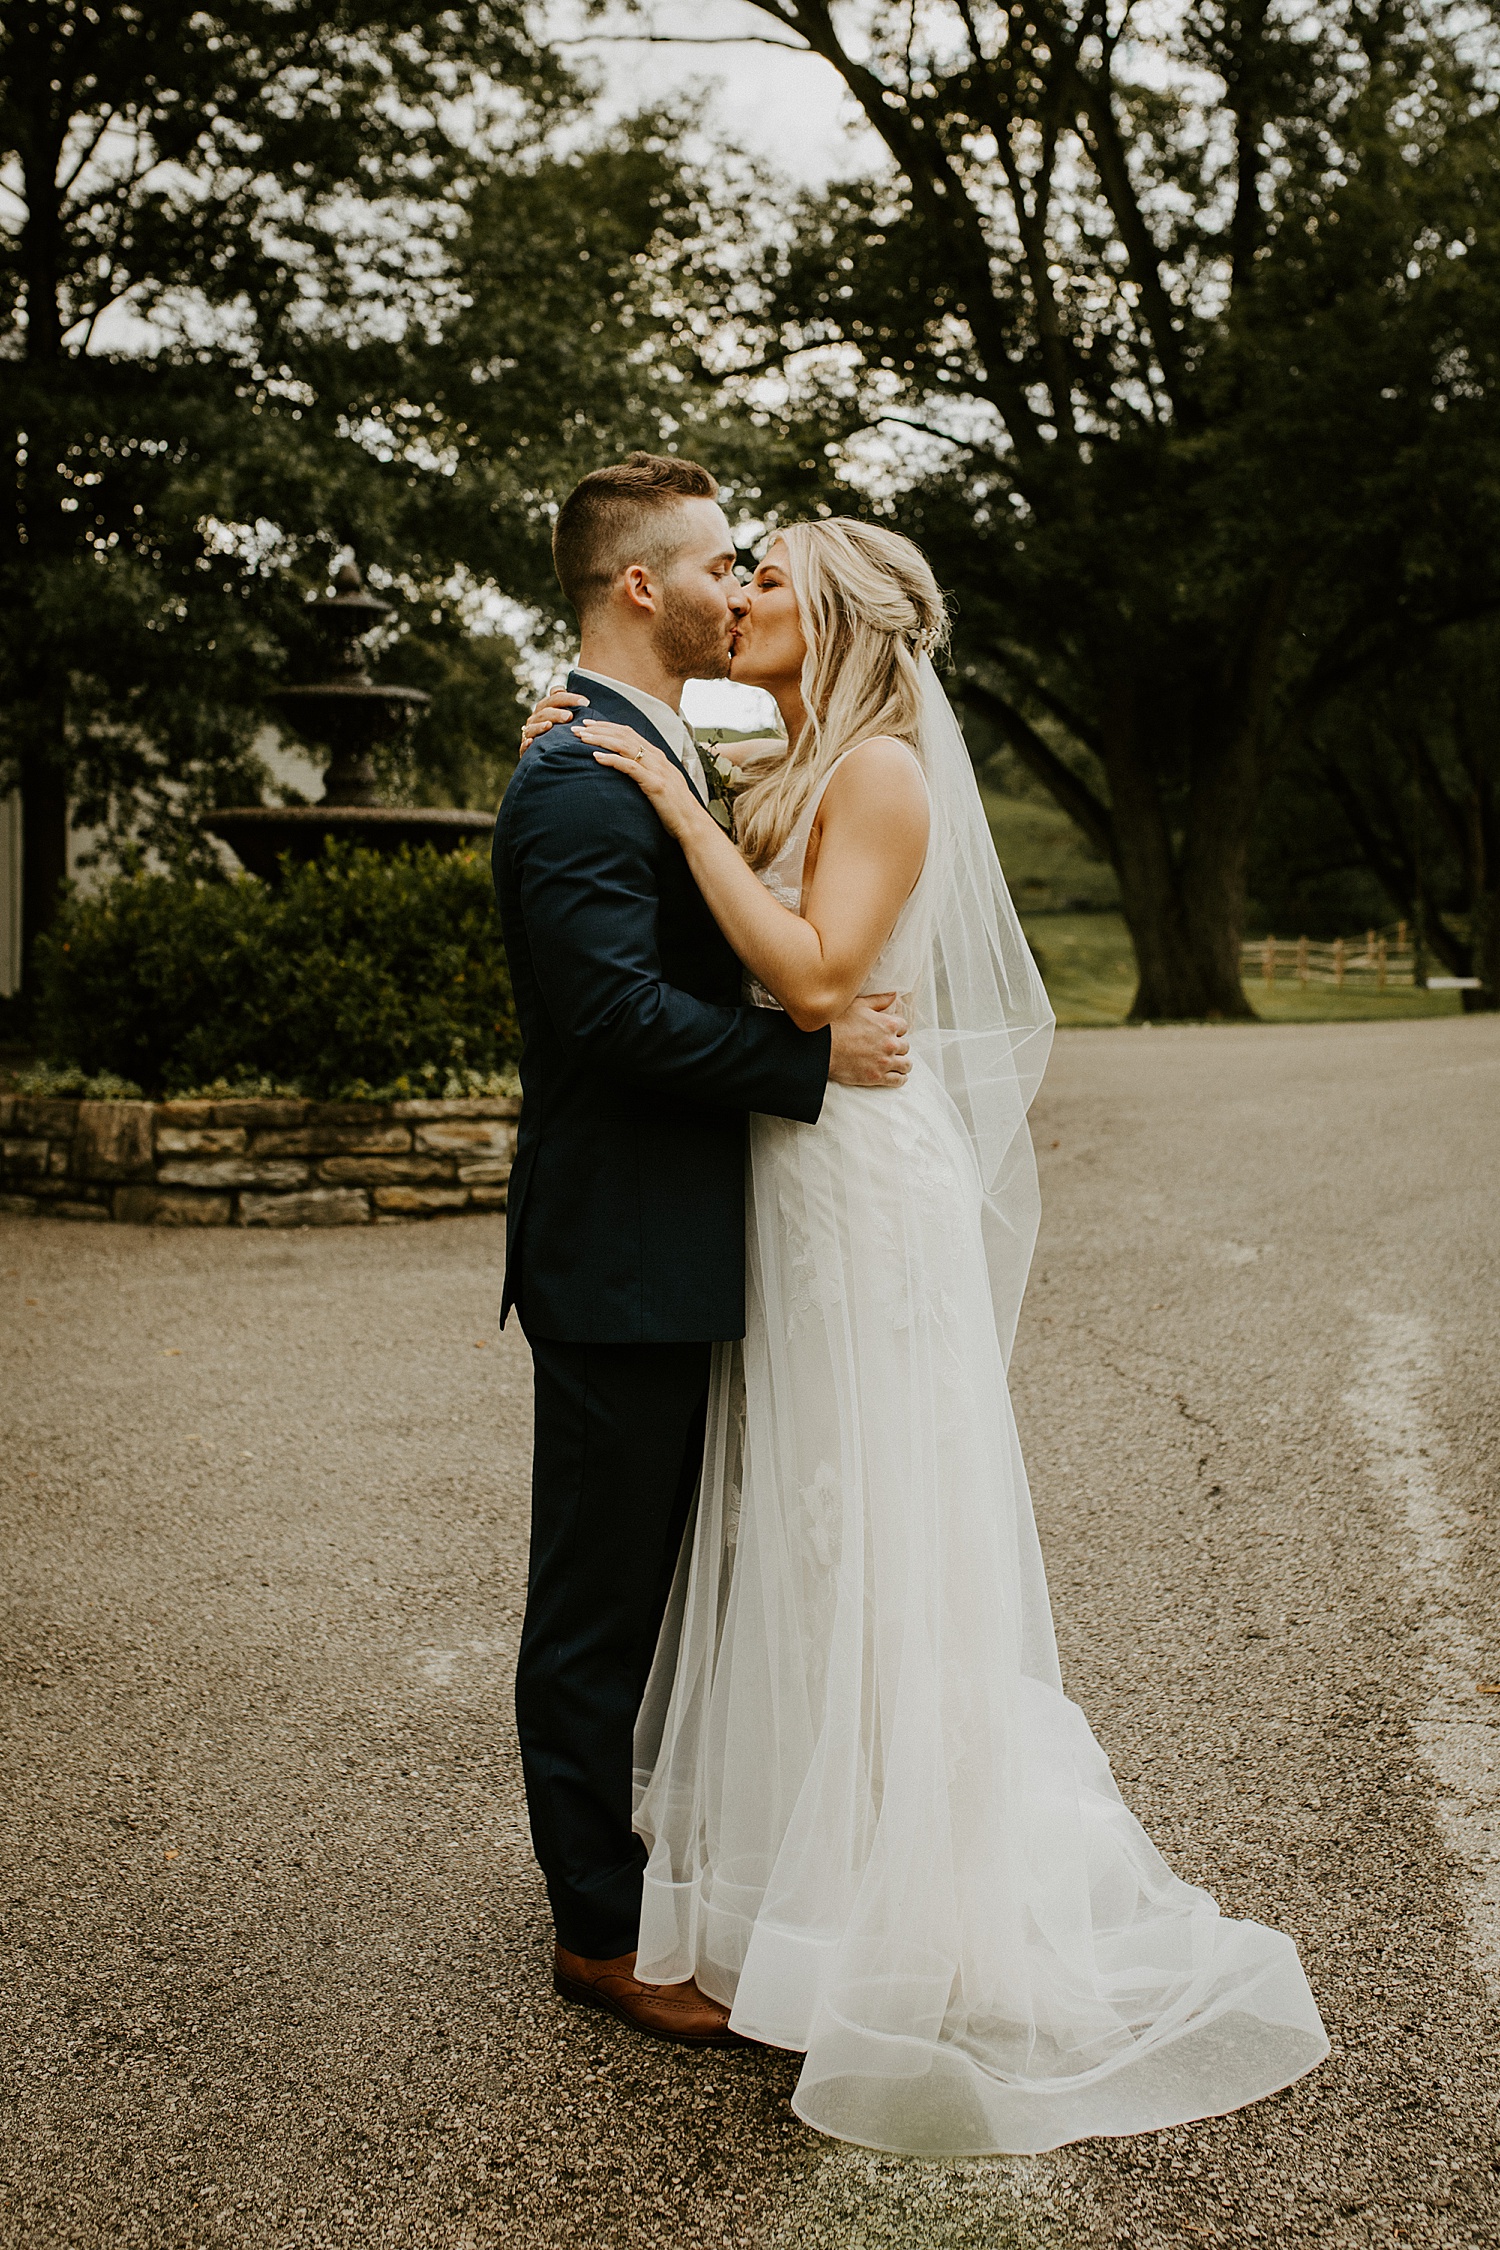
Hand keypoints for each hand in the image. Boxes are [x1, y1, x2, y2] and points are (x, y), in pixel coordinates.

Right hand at [519, 687, 586, 755]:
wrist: (546, 757)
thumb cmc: (561, 735)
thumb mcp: (568, 721)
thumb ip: (572, 708)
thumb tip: (581, 698)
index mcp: (548, 707)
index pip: (557, 697)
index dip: (569, 698)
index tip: (585, 703)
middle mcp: (538, 717)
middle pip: (545, 710)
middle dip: (557, 712)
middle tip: (570, 716)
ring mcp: (530, 731)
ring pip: (533, 726)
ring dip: (541, 725)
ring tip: (549, 726)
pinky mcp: (525, 748)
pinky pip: (523, 745)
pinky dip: (526, 743)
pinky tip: (531, 742)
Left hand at [574, 719, 701, 838]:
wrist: (692, 824)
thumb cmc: (674, 808)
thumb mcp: (659, 784)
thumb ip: (646, 774)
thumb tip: (628, 771)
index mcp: (658, 757)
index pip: (629, 733)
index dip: (608, 727)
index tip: (589, 725)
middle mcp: (657, 759)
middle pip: (624, 735)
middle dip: (599, 730)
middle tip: (577, 729)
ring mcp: (657, 770)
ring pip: (625, 746)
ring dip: (601, 740)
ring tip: (581, 739)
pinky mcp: (655, 784)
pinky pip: (630, 767)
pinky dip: (612, 759)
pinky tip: (596, 757)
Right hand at [828, 993, 910, 1087]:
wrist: (822, 1048)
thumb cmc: (836, 1024)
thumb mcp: (858, 1005)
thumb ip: (878, 1000)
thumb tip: (894, 995)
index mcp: (888, 1024)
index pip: (904, 1027)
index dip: (897, 1030)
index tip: (891, 1033)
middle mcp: (890, 1043)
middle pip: (905, 1046)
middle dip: (898, 1047)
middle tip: (890, 1049)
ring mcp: (885, 1062)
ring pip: (906, 1064)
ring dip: (902, 1063)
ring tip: (897, 1064)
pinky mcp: (877, 1077)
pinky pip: (898, 1080)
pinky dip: (900, 1078)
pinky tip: (897, 1076)